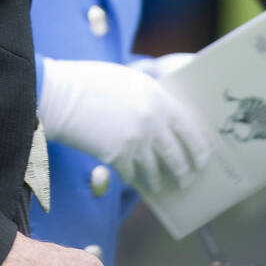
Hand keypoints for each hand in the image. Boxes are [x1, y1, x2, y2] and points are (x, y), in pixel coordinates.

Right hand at [40, 56, 211, 191]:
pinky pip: (130, 174)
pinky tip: (132, 179)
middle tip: (186, 180)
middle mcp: (153, 122)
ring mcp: (136, 141)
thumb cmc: (93, 82)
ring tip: (160, 186)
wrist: (62, 94)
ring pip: (154, 170)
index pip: (190, 130)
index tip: (202, 160)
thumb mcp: (131, 80)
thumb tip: (165, 117)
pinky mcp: (117, 157)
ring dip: (158, 181)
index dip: (198, 149)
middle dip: (183, 172)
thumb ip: (150, 97)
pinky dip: (132, 177)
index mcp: (159, 99)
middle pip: (176, 156)